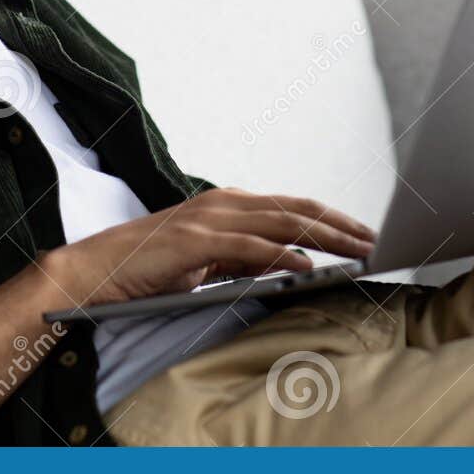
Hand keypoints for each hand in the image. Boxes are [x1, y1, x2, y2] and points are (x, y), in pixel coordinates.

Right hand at [41, 188, 375, 306]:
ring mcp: (210, 218)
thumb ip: (244, 258)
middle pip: (296, 209)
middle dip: (340, 225)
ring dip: (325, 237)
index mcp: (228, 205)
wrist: (96, 270)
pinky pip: (249, 247)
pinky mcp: (196, 240)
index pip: (293, 208)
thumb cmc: (149, 269)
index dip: (332, 219)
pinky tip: (307, 265)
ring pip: (282, 223)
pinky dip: (282, 254)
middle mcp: (224, 203)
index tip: (364, 235)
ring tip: (357, 252)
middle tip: (376, 242)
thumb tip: (289, 265)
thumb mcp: (207, 261)